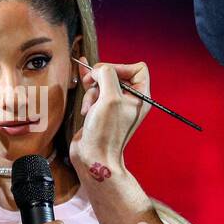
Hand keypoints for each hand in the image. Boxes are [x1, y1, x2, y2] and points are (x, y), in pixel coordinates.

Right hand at [69, 61, 150, 180]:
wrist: (93, 156)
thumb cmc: (106, 133)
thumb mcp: (110, 98)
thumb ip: (107, 75)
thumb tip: (99, 69)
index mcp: (140, 97)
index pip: (137, 69)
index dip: (120, 67)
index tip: (106, 74)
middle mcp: (129, 101)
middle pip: (115, 74)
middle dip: (101, 79)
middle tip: (92, 85)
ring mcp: (114, 106)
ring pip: (101, 84)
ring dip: (91, 92)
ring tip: (89, 107)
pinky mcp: (100, 110)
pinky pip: (94, 92)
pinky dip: (87, 94)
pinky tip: (83, 90)